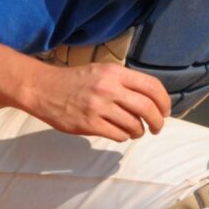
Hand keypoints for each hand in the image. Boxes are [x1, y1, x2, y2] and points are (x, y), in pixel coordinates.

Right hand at [27, 63, 170, 141]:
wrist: (43, 89)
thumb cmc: (75, 81)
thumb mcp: (102, 71)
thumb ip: (125, 82)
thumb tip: (151, 100)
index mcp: (115, 73)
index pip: (152, 86)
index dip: (164, 101)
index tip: (165, 111)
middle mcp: (109, 88)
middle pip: (147, 108)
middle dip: (158, 121)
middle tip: (157, 127)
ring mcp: (99, 107)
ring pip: (134, 125)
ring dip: (139, 131)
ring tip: (136, 130)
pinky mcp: (89, 124)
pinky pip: (118, 135)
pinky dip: (124, 136)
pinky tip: (120, 132)